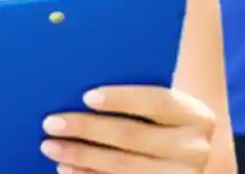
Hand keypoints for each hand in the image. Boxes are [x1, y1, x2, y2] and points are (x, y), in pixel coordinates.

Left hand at [40, 86, 216, 172]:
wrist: (181, 155)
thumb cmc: (154, 119)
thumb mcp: (156, 106)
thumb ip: (130, 91)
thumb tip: (75, 79)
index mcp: (196, 115)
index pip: (157, 101)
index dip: (122, 98)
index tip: (86, 96)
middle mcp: (196, 148)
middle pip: (133, 135)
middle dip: (87, 128)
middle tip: (50, 123)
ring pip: (124, 166)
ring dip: (81, 156)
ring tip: (49, 146)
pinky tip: (65, 169)